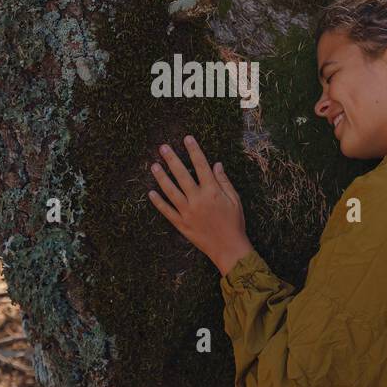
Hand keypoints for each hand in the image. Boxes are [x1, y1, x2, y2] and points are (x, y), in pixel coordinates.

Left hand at [147, 135, 252, 275]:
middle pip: (182, 175)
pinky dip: (158, 202)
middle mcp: (198, 200)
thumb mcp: (235, 200)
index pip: (201, 165)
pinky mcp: (181, 224)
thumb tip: (216, 164)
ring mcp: (187, 212)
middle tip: (163, 147)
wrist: (229, 248)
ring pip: (171, 191)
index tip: (187, 138)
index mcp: (212, 191)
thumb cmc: (235, 223)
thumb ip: (224, 181)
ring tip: (153, 165)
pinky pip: (167, 211)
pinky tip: (151, 192)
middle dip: (172, 159)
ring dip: (161, 177)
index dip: (194, 150)